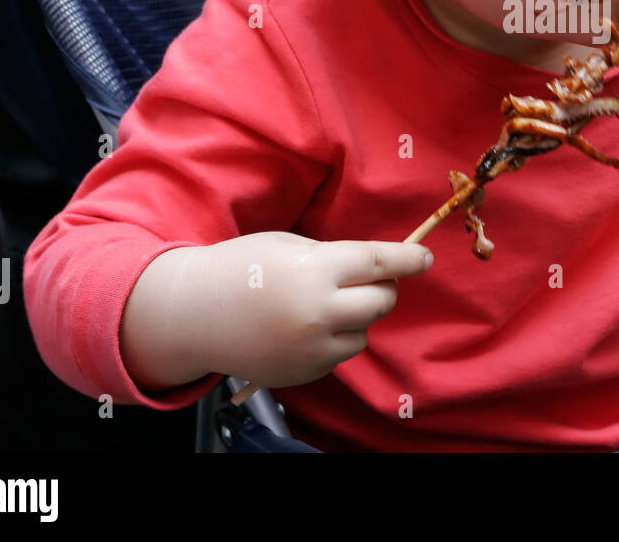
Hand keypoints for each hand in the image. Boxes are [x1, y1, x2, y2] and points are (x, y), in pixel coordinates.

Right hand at [122, 232, 432, 390]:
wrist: (194, 314)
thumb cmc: (240, 268)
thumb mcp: (288, 245)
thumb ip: (333, 257)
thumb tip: (375, 268)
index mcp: (316, 271)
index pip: (379, 261)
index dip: (407, 259)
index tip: (424, 257)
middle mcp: (320, 312)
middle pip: (381, 301)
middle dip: (383, 287)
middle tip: (367, 278)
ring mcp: (313, 348)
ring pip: (363, 332)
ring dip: (355, 316)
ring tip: (319, 304)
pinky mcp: (305, 372)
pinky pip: (338, 354)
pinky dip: (333, 339)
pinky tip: (301, 327)